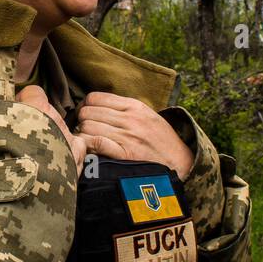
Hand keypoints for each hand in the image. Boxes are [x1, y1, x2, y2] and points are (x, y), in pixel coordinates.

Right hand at [0, 73, 87, 174]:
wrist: (28, 179)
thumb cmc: (6, 148)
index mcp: (36, 105)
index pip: (33, 92)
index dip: (23, 103)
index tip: (12, 117)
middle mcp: (56, 117)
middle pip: (48, 112)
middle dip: (39, 122)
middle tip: (22, 138)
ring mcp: (70, 136)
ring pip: (63, 129)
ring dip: (54, 136)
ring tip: (38, 153)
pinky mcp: (79, 156)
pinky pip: (79, 148)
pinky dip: (72, 153)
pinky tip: (61, 162)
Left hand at [74, 91, 193, 178]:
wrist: (181, 164)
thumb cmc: (162, 141)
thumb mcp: (147, 116)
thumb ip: (125, 109)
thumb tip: (99, 106)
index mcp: (134, 106)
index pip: (95, 97)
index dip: (86, 107)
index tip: (87, 117)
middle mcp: (130, 118)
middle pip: (87, 112)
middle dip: (81, 122)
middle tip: (85, 132)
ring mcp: (128, 136)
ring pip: (87, 126)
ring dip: (83, 135)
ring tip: (88, 142)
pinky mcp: (125, 153)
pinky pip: (95, 142)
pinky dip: (88, 146)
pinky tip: (91, 150)